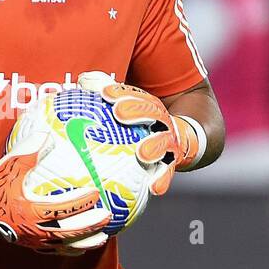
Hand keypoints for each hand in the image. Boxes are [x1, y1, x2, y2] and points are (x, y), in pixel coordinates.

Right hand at [0, 135, 111, 249]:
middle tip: (108, 217)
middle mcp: (34, 230)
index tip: (97, 193)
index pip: (65, 209)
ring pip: (63, 246)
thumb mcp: (10, 165)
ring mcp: (30, 241)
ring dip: (83, 243)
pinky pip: (51, 250)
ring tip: (100, 238)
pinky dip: (66, 248)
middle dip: (91, 226)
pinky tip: (75, 245)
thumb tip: (49, 136)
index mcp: (32, 211)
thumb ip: (31, 151)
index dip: (83, 202)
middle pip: (70, 233)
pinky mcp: (26, 244)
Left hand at [77, 71, 201, 195]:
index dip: (121, 92)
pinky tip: (154, 187)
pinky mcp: (171, 164)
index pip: (135, 95)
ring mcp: (168, 143)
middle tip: (119, 112)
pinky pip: (167, 173)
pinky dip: (162, 179)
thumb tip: (85, 80)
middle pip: (152, 112)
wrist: (184, 139)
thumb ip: (108, 93)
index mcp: (148, 107)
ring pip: (164, 142)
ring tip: (143, 152)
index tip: (106, 93)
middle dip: (137, 111)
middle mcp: (160, 122)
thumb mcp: (129, 106)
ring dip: (154, 146)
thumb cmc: (146, 123)